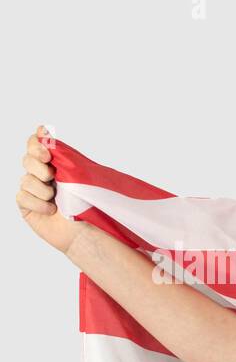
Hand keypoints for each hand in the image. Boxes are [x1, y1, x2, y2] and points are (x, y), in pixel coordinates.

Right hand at [16, 125, 79, 253]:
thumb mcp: (79, 176)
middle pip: (28, 159)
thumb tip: (44, 130)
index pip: (36, 144)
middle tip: (51, 174)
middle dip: (39, 165)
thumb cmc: (87, 205)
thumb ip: (63, 154)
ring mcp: (32, 189)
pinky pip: (23, 196)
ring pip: (26, 180)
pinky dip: (39, 204)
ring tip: (57, 199)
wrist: (86, 232)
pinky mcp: (26, 204)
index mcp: (54, 164)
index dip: (36, 142)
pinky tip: (51, 210)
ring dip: (43, 190)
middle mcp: (40, 174)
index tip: (46, 146)